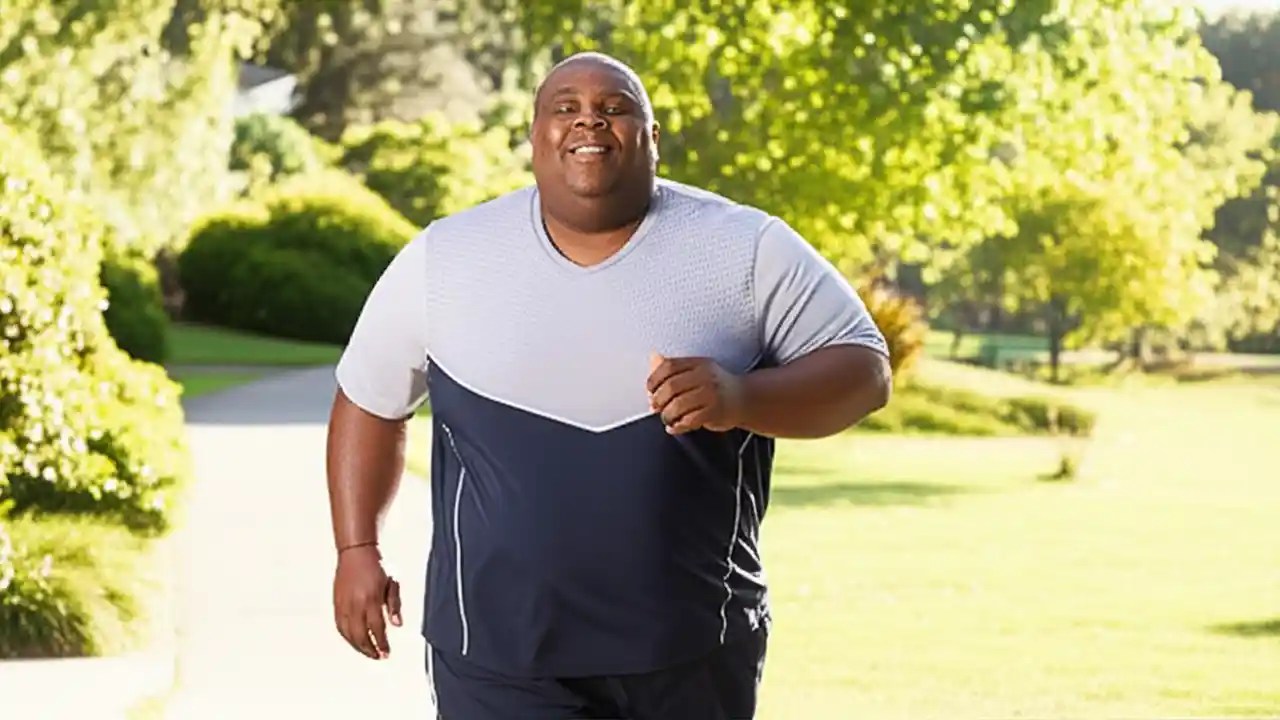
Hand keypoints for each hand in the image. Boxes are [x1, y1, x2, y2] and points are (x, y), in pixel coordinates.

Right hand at [333, 545, 401, 659]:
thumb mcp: (392, 583)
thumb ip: (394, 605)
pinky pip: (339, 626)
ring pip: (348, 634)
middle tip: (378, 656)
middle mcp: (356, 604)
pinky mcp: (336, 603)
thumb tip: (397, 624)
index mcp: (371, 599)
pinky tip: (353, 641)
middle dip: (370, 649)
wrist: (356, 552)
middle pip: (361, 635)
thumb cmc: (375, 565)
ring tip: (368, 652)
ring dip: (358, 646)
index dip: (382, 644)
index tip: (387, 652)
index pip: (377, 629)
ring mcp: (343, 604)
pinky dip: (346, 637)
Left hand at [646, 352, 745, 433]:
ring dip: (667, 414)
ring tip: (666, 418)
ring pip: (678, 405)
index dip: (654, 379)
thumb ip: (674, 367)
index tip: (650, 390)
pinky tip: (673, 427)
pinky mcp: (715, 411)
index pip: (669, 367)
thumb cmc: (716, 386)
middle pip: (671, 386)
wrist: (745, 399)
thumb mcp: (697, 371)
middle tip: (655, 407)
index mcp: (698, 363)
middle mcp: (705, 376)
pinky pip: (690, 420)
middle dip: (658, 399)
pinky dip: (677, 426)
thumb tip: (653, 358)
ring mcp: (711, 394)